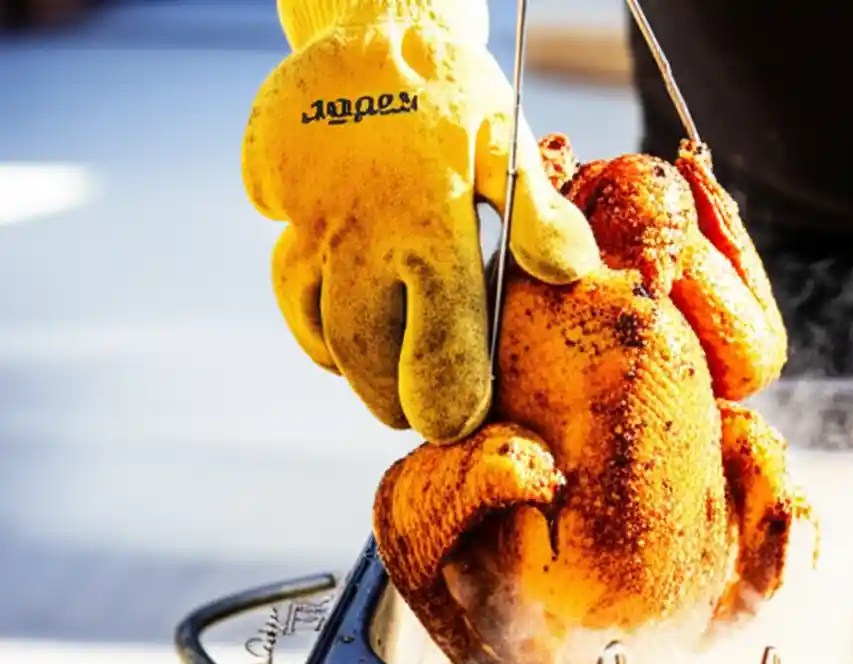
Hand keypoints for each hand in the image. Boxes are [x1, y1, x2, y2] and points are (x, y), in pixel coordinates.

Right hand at [242, 0, 598, 443]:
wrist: (381, 23)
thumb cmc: (460, 97)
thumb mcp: (512, 145)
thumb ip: (538, 216)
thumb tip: (568, 274)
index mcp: (431, 230)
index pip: (437, 354)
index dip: (446, 404)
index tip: (453, 425)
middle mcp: (362, 233)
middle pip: (363, 355)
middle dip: (386, 398)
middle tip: (407, 413)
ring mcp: (309, 214)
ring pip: (314, 321)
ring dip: (344, 358)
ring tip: (372, 368)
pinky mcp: (274, 193)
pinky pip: (286, 267)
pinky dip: (308, 303)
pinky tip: (338, 306)